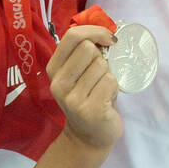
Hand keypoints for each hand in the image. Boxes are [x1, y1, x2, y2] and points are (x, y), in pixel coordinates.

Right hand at [47, 25, 121, 151]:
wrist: (89, 136)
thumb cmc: (89, 96)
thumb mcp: (80, 73)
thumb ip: (85, 54)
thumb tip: (107, 34)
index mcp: (54, 69)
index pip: (72, 36)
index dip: (95, 31)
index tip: (108, 39)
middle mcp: (58, 83)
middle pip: (89, 49)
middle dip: (102, 58)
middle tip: (99, 75)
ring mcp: (72, 98)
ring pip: (102, 66)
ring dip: (108, 76)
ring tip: (101, 90)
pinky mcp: (89, 109)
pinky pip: (110, 82)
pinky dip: (114, 88)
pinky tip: (106, 100)